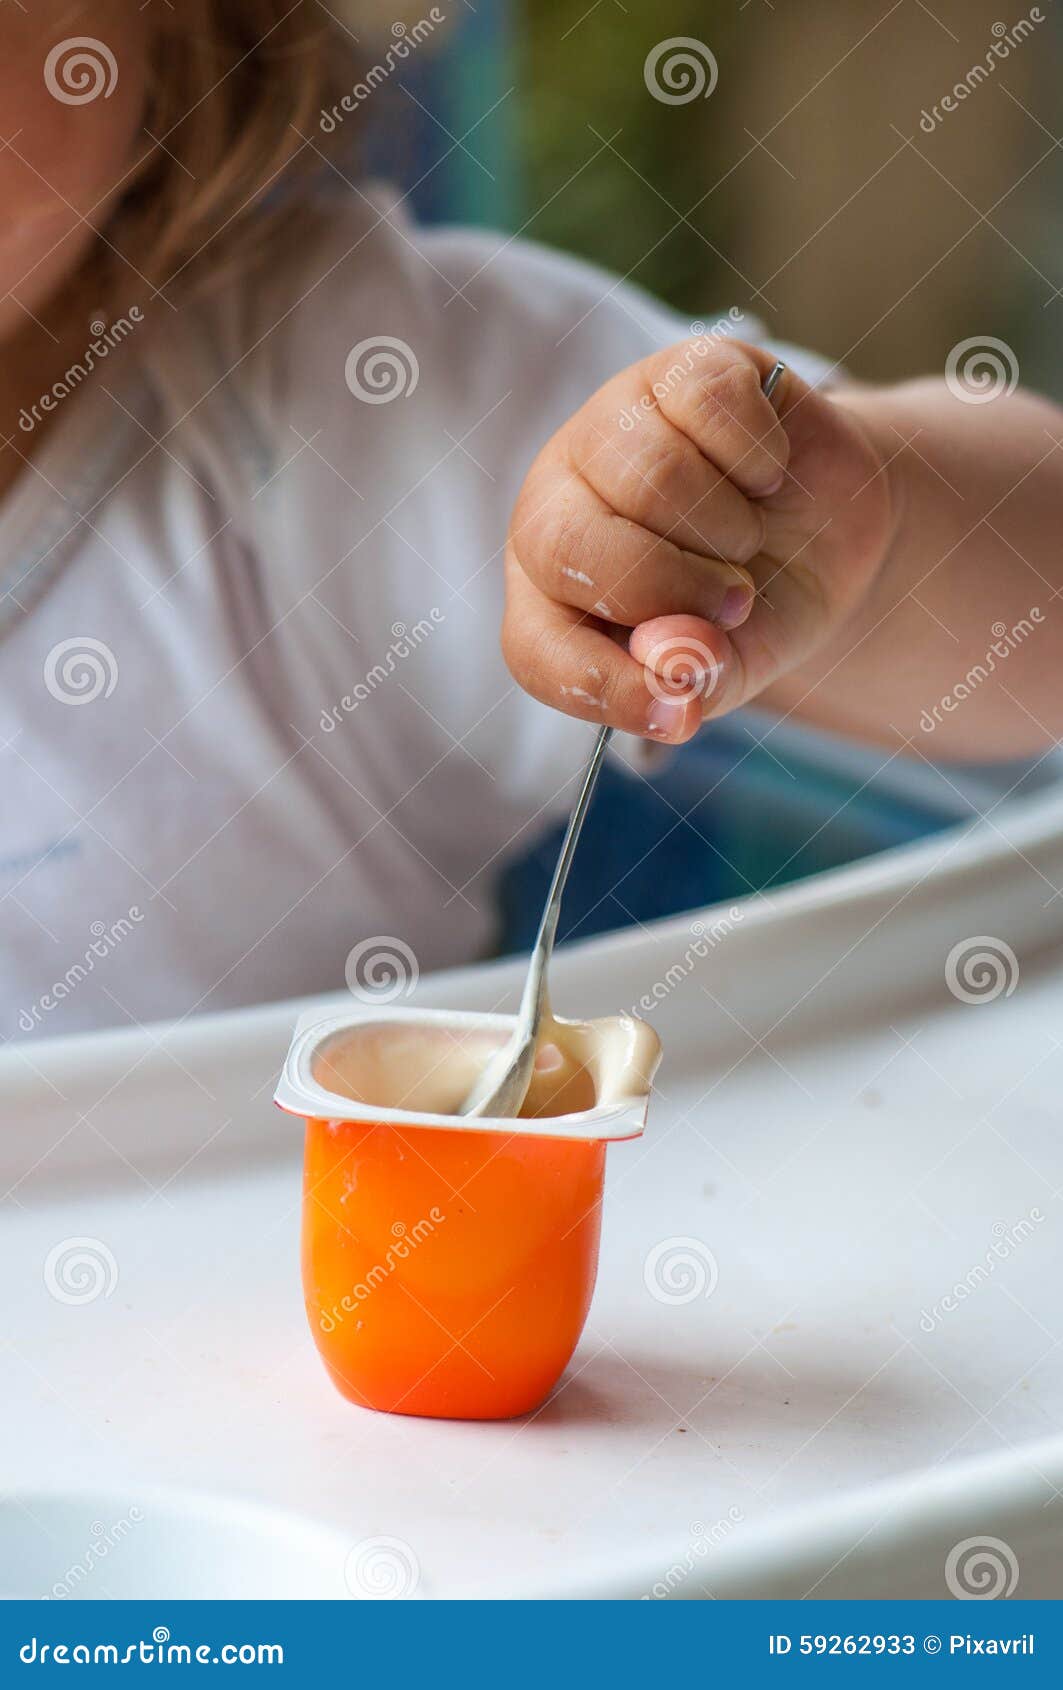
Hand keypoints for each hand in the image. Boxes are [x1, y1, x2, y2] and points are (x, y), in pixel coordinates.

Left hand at [503, 338, 894, 741]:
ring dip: (725, 527)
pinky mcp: (680, 368)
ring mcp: (612, 423)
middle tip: (734, 599)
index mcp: (547, 593)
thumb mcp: (730, 666)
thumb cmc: (758, 606)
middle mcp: (559, 500)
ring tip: (744, 536)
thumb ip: (695, 680)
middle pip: (572, 546)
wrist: (836, 533)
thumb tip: (674, 665)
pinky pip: (710, 410)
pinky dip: (760, 458)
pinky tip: (765, 473)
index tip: (680, 710)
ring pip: (648, 476)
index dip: (604, 687)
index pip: (536, 648)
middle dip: (669, 589)